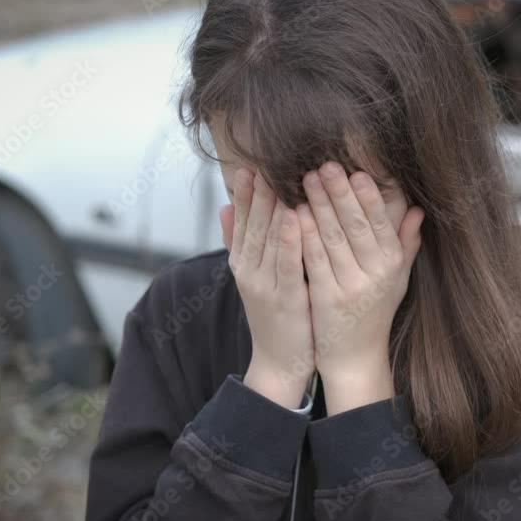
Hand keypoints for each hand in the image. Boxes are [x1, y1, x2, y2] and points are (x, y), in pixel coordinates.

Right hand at [220, 168, 313, 408]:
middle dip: (260, 191)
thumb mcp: (255, 275)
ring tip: (280, 176)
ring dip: (275, 206)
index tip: (252, 162)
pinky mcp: (285, 299)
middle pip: (254, 224)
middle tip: (266, 158)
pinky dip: (290, 240)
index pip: (245, 220)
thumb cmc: (275, 314)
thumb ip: (239, 242)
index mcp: (244, 263)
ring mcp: (265, 285)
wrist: (279, 362)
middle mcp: (249, 270)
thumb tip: (225, 206)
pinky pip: (287, 264)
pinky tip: (295, 217)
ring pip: (269, 239)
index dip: (248, 191)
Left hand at [296, 162, 424, 414]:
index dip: (368, 197)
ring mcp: (351, 287)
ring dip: (319, 206)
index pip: (381, 224)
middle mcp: (375, 275)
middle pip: (356, 226)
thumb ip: (406, 244)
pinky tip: (295, 213)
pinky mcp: (327, 298)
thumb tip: (418, 209)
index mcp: (393, 265)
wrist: (355, 357)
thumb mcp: (397, 279)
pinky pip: (314, 260)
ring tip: (305, 180)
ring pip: (333, 239)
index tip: (356, 172)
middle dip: (340, 193)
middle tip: (325, 165)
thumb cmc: (375, 313)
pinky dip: (305, 234)